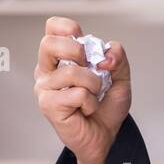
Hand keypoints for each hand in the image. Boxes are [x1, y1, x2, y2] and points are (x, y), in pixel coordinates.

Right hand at [34, 16, 132, 163]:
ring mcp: (44, 88)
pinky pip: (77, 93)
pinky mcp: (48, 106)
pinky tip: (86, 110)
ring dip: (94, 84)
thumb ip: (117, 57)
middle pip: (49, 43)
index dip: (69, 28)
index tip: (86, 46)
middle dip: (77, 51)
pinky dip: (90, 102)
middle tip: (91, 67)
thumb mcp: (119, 76)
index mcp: (59, 57)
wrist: (106, 136)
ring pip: (71, 71)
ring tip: (94, 96)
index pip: (52, 27)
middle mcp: (47, 70)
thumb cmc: (106, 106)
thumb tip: (105, 56)